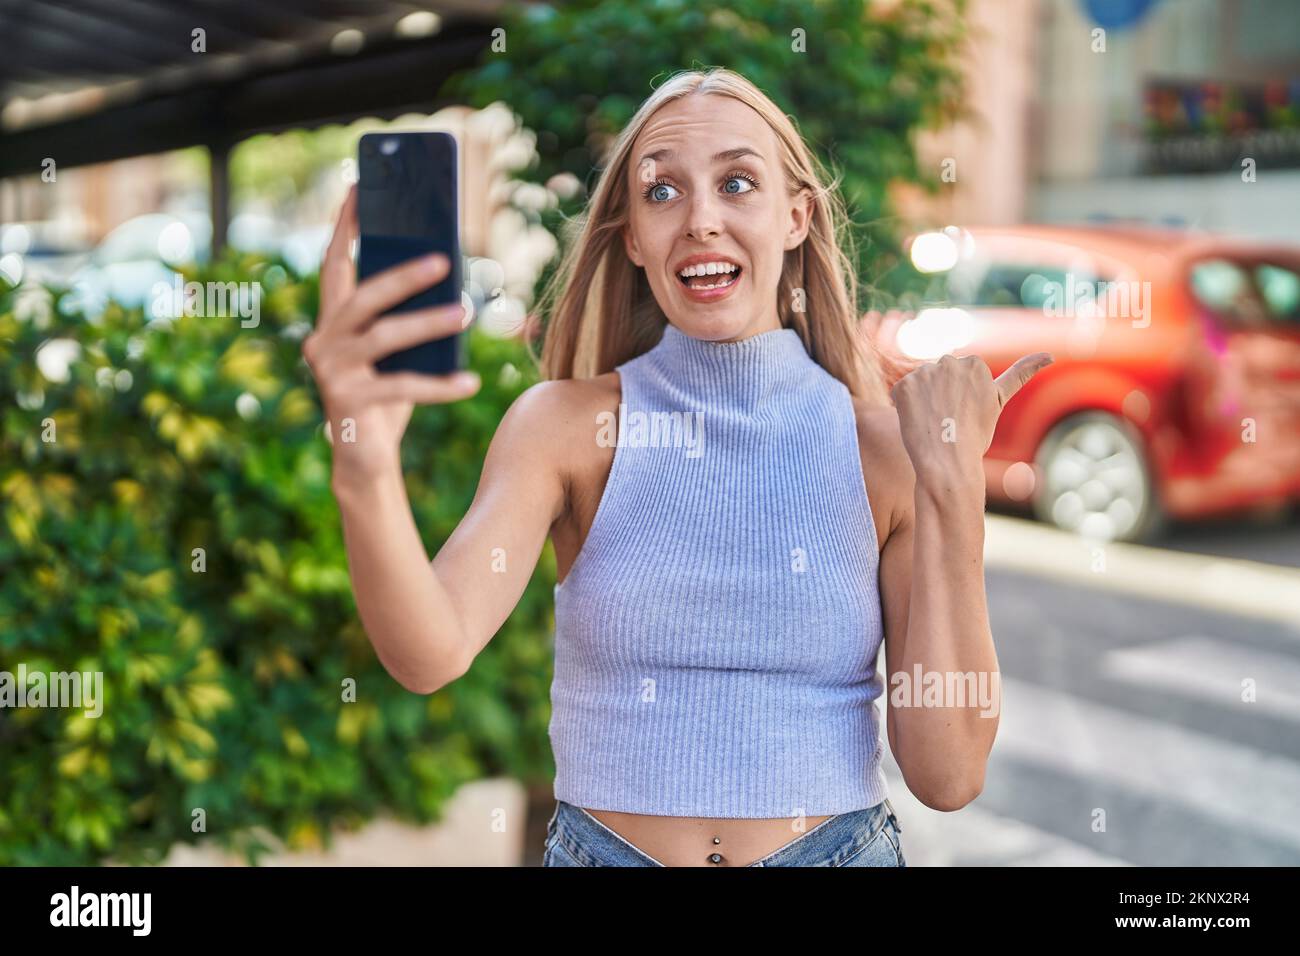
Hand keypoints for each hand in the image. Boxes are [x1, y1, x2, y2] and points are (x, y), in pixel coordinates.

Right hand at [302, 185, 479, 485]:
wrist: (366, 461)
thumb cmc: (387, 399)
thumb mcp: (399, 354)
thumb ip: (408, 318)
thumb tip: (449, 278)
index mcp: (333, 322)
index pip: (335, 264)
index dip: (346, 226)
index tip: (360, 186)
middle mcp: (323, 341)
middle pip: (363, 297)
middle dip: (402, 275)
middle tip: (444, 260)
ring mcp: (330, 373)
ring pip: (384, 337)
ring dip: (428, 324)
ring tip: (465, 314)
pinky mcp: (347, 403)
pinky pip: (403, 388)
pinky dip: (440, 386)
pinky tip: (471, 384)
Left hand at [891, 351, 1053, 490]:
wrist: (949, 460)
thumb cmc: (975, 435)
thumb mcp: (998, 401)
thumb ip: (1021, 373)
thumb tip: (1051, 355)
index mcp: (975, 363)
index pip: (958, 374)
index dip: (958, 396)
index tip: (963, 413)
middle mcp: (950, 361)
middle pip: (939, 374)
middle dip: (941, 393)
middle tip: (947, 419)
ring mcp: (925, 372)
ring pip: (921, 382)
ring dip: (923, 398)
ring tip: (933, 421)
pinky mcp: (904, 385)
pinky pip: (902, 391)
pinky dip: (905, 405)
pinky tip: (916, 420)